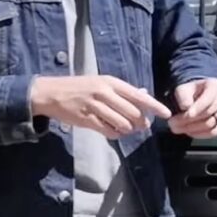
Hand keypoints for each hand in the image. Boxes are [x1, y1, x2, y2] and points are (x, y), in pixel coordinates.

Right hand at [30, 75, 170, 136]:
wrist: (50, 93)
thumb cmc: (79, 87)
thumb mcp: (101, 82)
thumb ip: (122, 90)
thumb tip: (144, 95)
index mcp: (110, 82)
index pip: (138, 95)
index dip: (154, 106)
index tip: (166, 114)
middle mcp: (104, 93)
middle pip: (133, 113)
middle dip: (142, 122)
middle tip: (142, 125)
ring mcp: (95, 107)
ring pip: (123, 124)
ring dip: (129, 129)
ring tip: (127, 128)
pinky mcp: (86, 120)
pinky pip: (109, 131)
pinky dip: (116, 134)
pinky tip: (114, 131)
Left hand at [168, 78, 216, 139]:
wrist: (200, 95)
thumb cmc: (192, 91)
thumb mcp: (183, 89)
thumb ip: (183, 96)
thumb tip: (186, 108)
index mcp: (215, 85)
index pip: (208, 99)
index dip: (197, 108)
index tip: (185, 115)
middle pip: (210, 113)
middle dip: (190, 120)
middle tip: (173, 124)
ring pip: (212, 124)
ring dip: (194, 129)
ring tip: (179, 129)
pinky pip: (215, 132)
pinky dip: (201, 134)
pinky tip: (189, 133)